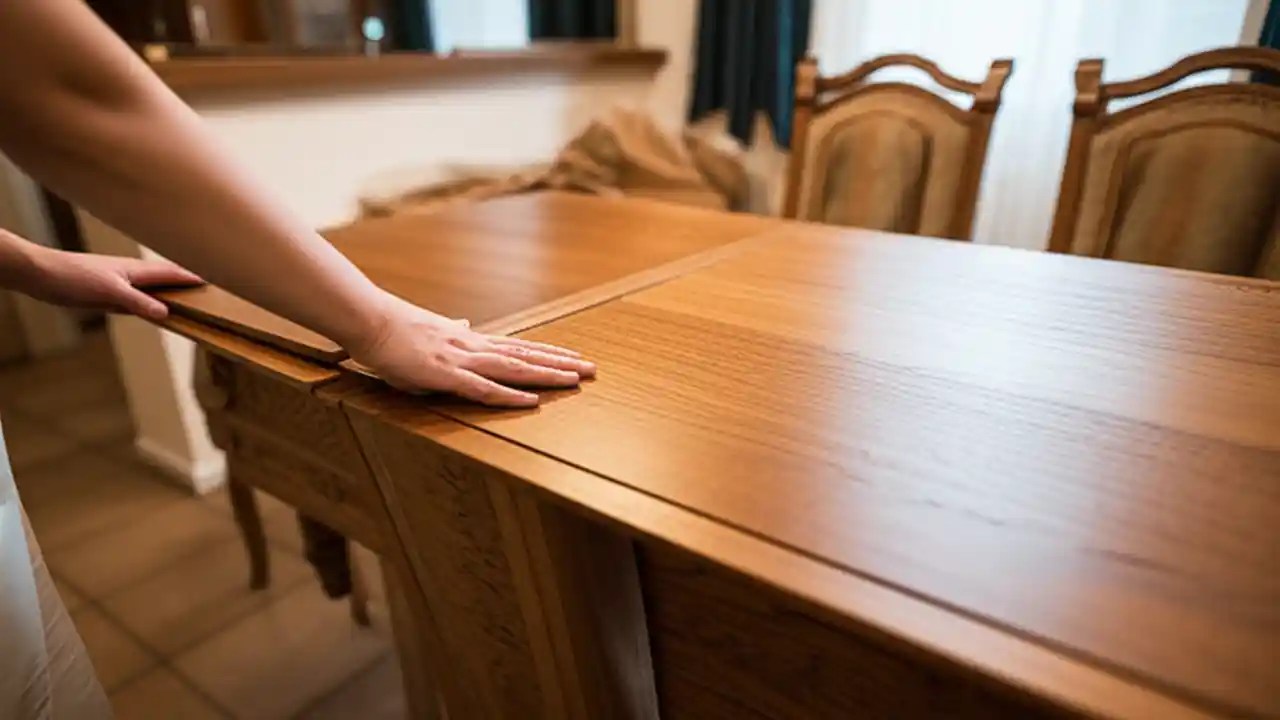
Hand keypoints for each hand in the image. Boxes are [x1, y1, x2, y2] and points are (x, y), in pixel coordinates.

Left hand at [2, 230, 201, 320]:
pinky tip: (158, 312)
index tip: (218, 280)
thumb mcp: (110, 292)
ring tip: (192, 303)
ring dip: (172, 295)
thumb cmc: (74, 276)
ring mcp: (122, 285)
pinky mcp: (110, 296)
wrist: (42, 276)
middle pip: (168, 280)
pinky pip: (140, 302)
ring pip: (155, 291)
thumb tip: (167, 314)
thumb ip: (139, 302)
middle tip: (212, 291)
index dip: (195, 277)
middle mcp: (133, 276)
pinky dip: (154, 306)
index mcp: (137, 270)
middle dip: (189, 284)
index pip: (174, 272)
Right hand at [348, 293, 595, 407]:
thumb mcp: (432, 329)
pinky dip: (509, 395)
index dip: (548, 352)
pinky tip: (531, 400)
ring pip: (514, 369)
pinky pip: (483, 389)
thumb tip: (467, 323)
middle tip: (592, 370)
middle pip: (527, 355)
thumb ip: (453, 330)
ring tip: (575, 381)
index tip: (574, 357)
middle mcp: (475, 347)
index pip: (519, 347)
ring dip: (546, 375)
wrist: (371, 320)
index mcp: (471, 340)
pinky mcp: (446, 375)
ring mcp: (462, 360)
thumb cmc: (397, 329)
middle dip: (561, 364)